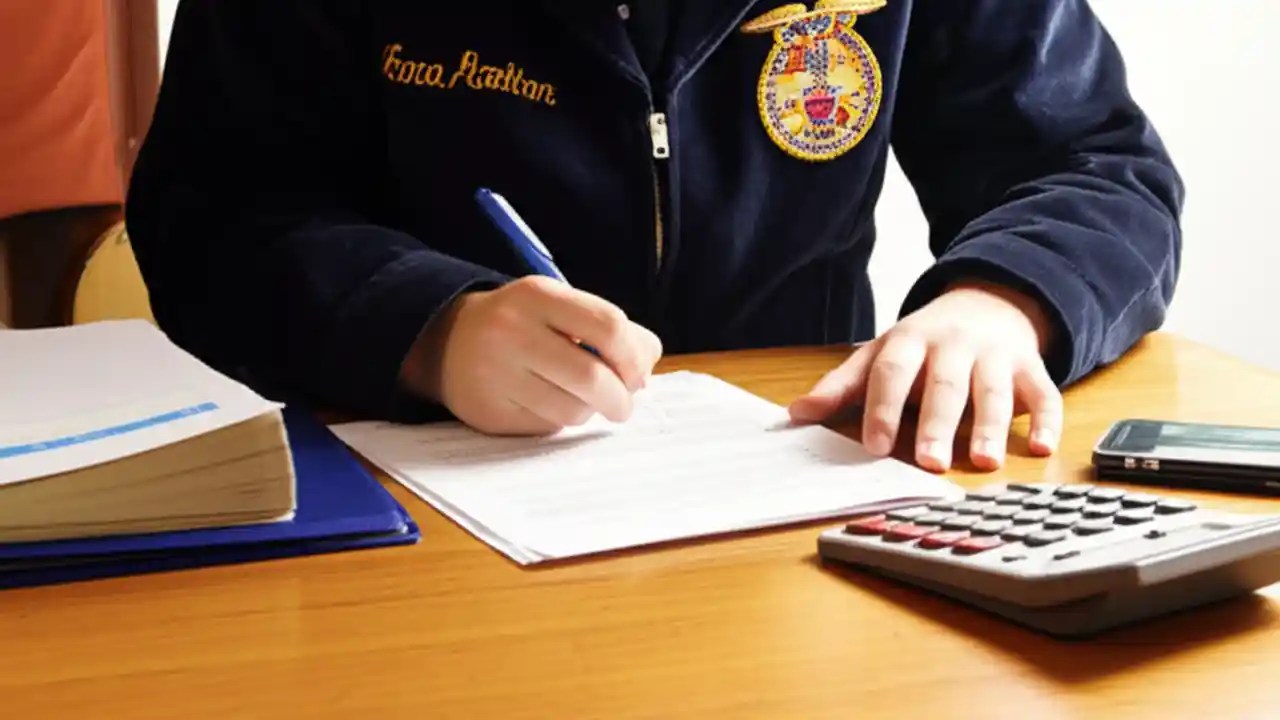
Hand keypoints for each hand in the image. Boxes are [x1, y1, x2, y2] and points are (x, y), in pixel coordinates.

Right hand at [401, 276, 662, 434]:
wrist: (447, 341)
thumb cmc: (524, 324)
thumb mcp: (560, 308)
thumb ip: (610, 329)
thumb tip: (646, 368)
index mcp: (537, 295)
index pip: (608, 326)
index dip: (634, 357)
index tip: (638, 373)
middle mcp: (512, 331)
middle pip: (592, 377)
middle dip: (621, 399)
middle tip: (623, 405)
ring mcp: (496, 374)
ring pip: (572, 409)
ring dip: (588, 411)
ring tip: (579, 399)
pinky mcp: (489, 411)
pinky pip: (546, 426)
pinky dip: (558, 420)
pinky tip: (545, 403)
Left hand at [787, 281, 1062, 471]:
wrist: (988, 301)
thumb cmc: (925, 341)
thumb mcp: (880, 353)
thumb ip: (842, 386)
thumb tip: (796, 413)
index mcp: (910, 340)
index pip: (893, 373)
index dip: (883, 408)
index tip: (875, 446)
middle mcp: (954, 345)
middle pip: (946, 385)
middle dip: (938, 424)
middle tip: (930, 463)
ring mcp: (996, 355)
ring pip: (996, 392)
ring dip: (992, 428)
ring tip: (983, 461)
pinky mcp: (1032, 367)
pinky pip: (1044, 393)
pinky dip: (1047, 420)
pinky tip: (1042, 447)